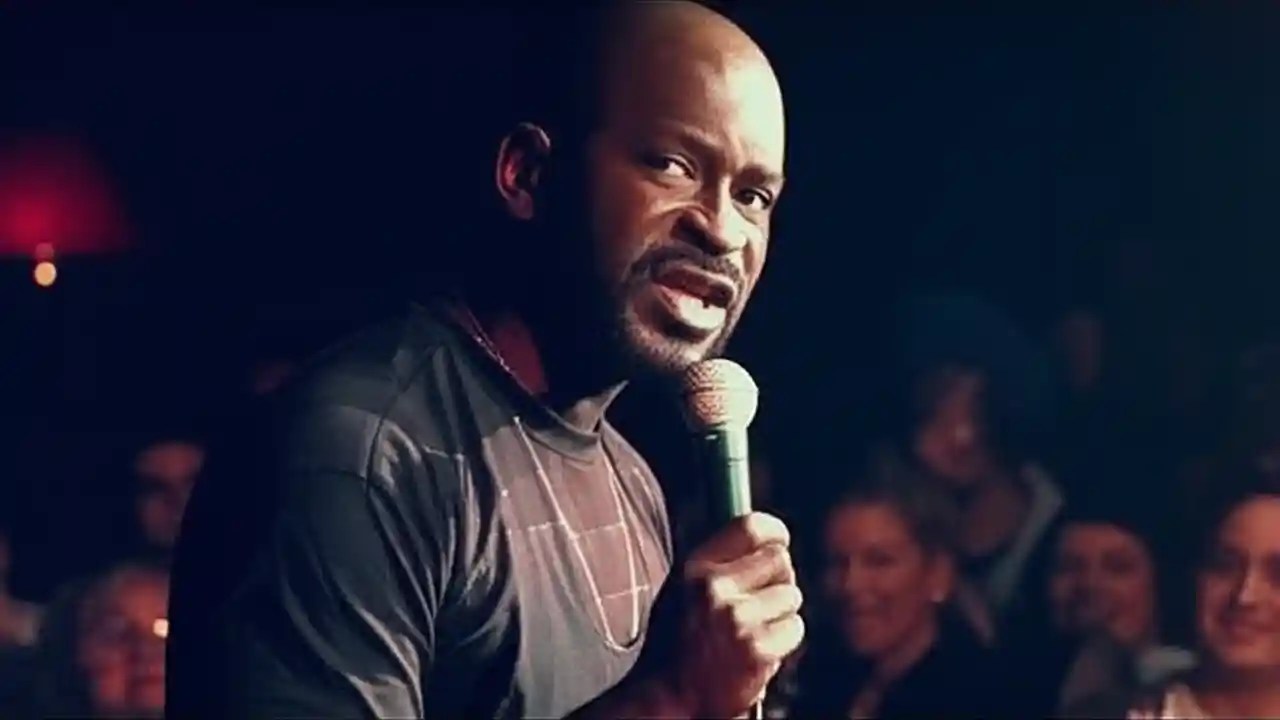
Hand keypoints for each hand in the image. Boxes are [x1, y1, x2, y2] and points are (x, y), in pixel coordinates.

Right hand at [639, 512, 804, 717]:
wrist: (668, 698)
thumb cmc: (679, 645)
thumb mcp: (684, 590)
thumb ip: (718, 564)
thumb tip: (766, 540)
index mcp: (695, 567)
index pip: (750, 526)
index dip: (774, 532)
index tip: (780, 541)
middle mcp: (714, 587)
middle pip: (780, 560)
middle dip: (779, 579)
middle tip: (762, 602)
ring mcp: (737, 618)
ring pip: (791, 596)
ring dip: (781, 613)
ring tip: (753, 632)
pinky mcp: (758, 649)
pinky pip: (794, 628)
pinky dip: (784, 640)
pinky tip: (759, 651)